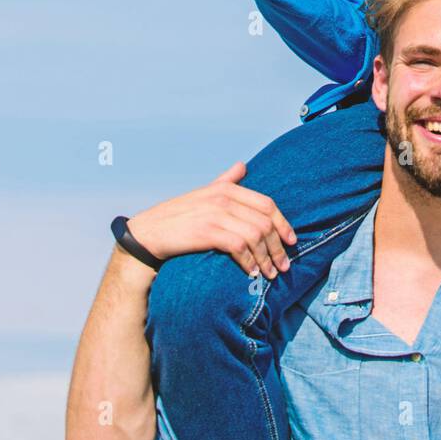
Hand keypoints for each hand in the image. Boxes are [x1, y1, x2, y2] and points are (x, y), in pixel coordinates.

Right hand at [126, 162, 296, 279]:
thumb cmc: (178, 216)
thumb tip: (242, 166)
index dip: (283, 224)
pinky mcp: (207, 231)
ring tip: (269, 274)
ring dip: (266, 258)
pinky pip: (239, 247)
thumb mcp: (203, 194)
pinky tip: (252, 273)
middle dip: (278, 247)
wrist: (148, 233)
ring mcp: (215, 213)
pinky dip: (249, 262)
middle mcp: (224, 197)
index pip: (267, 204)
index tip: (292, 242)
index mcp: (227, 188)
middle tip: (284, 266)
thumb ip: (225, 181)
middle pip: (265, 222)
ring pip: (255, 236)